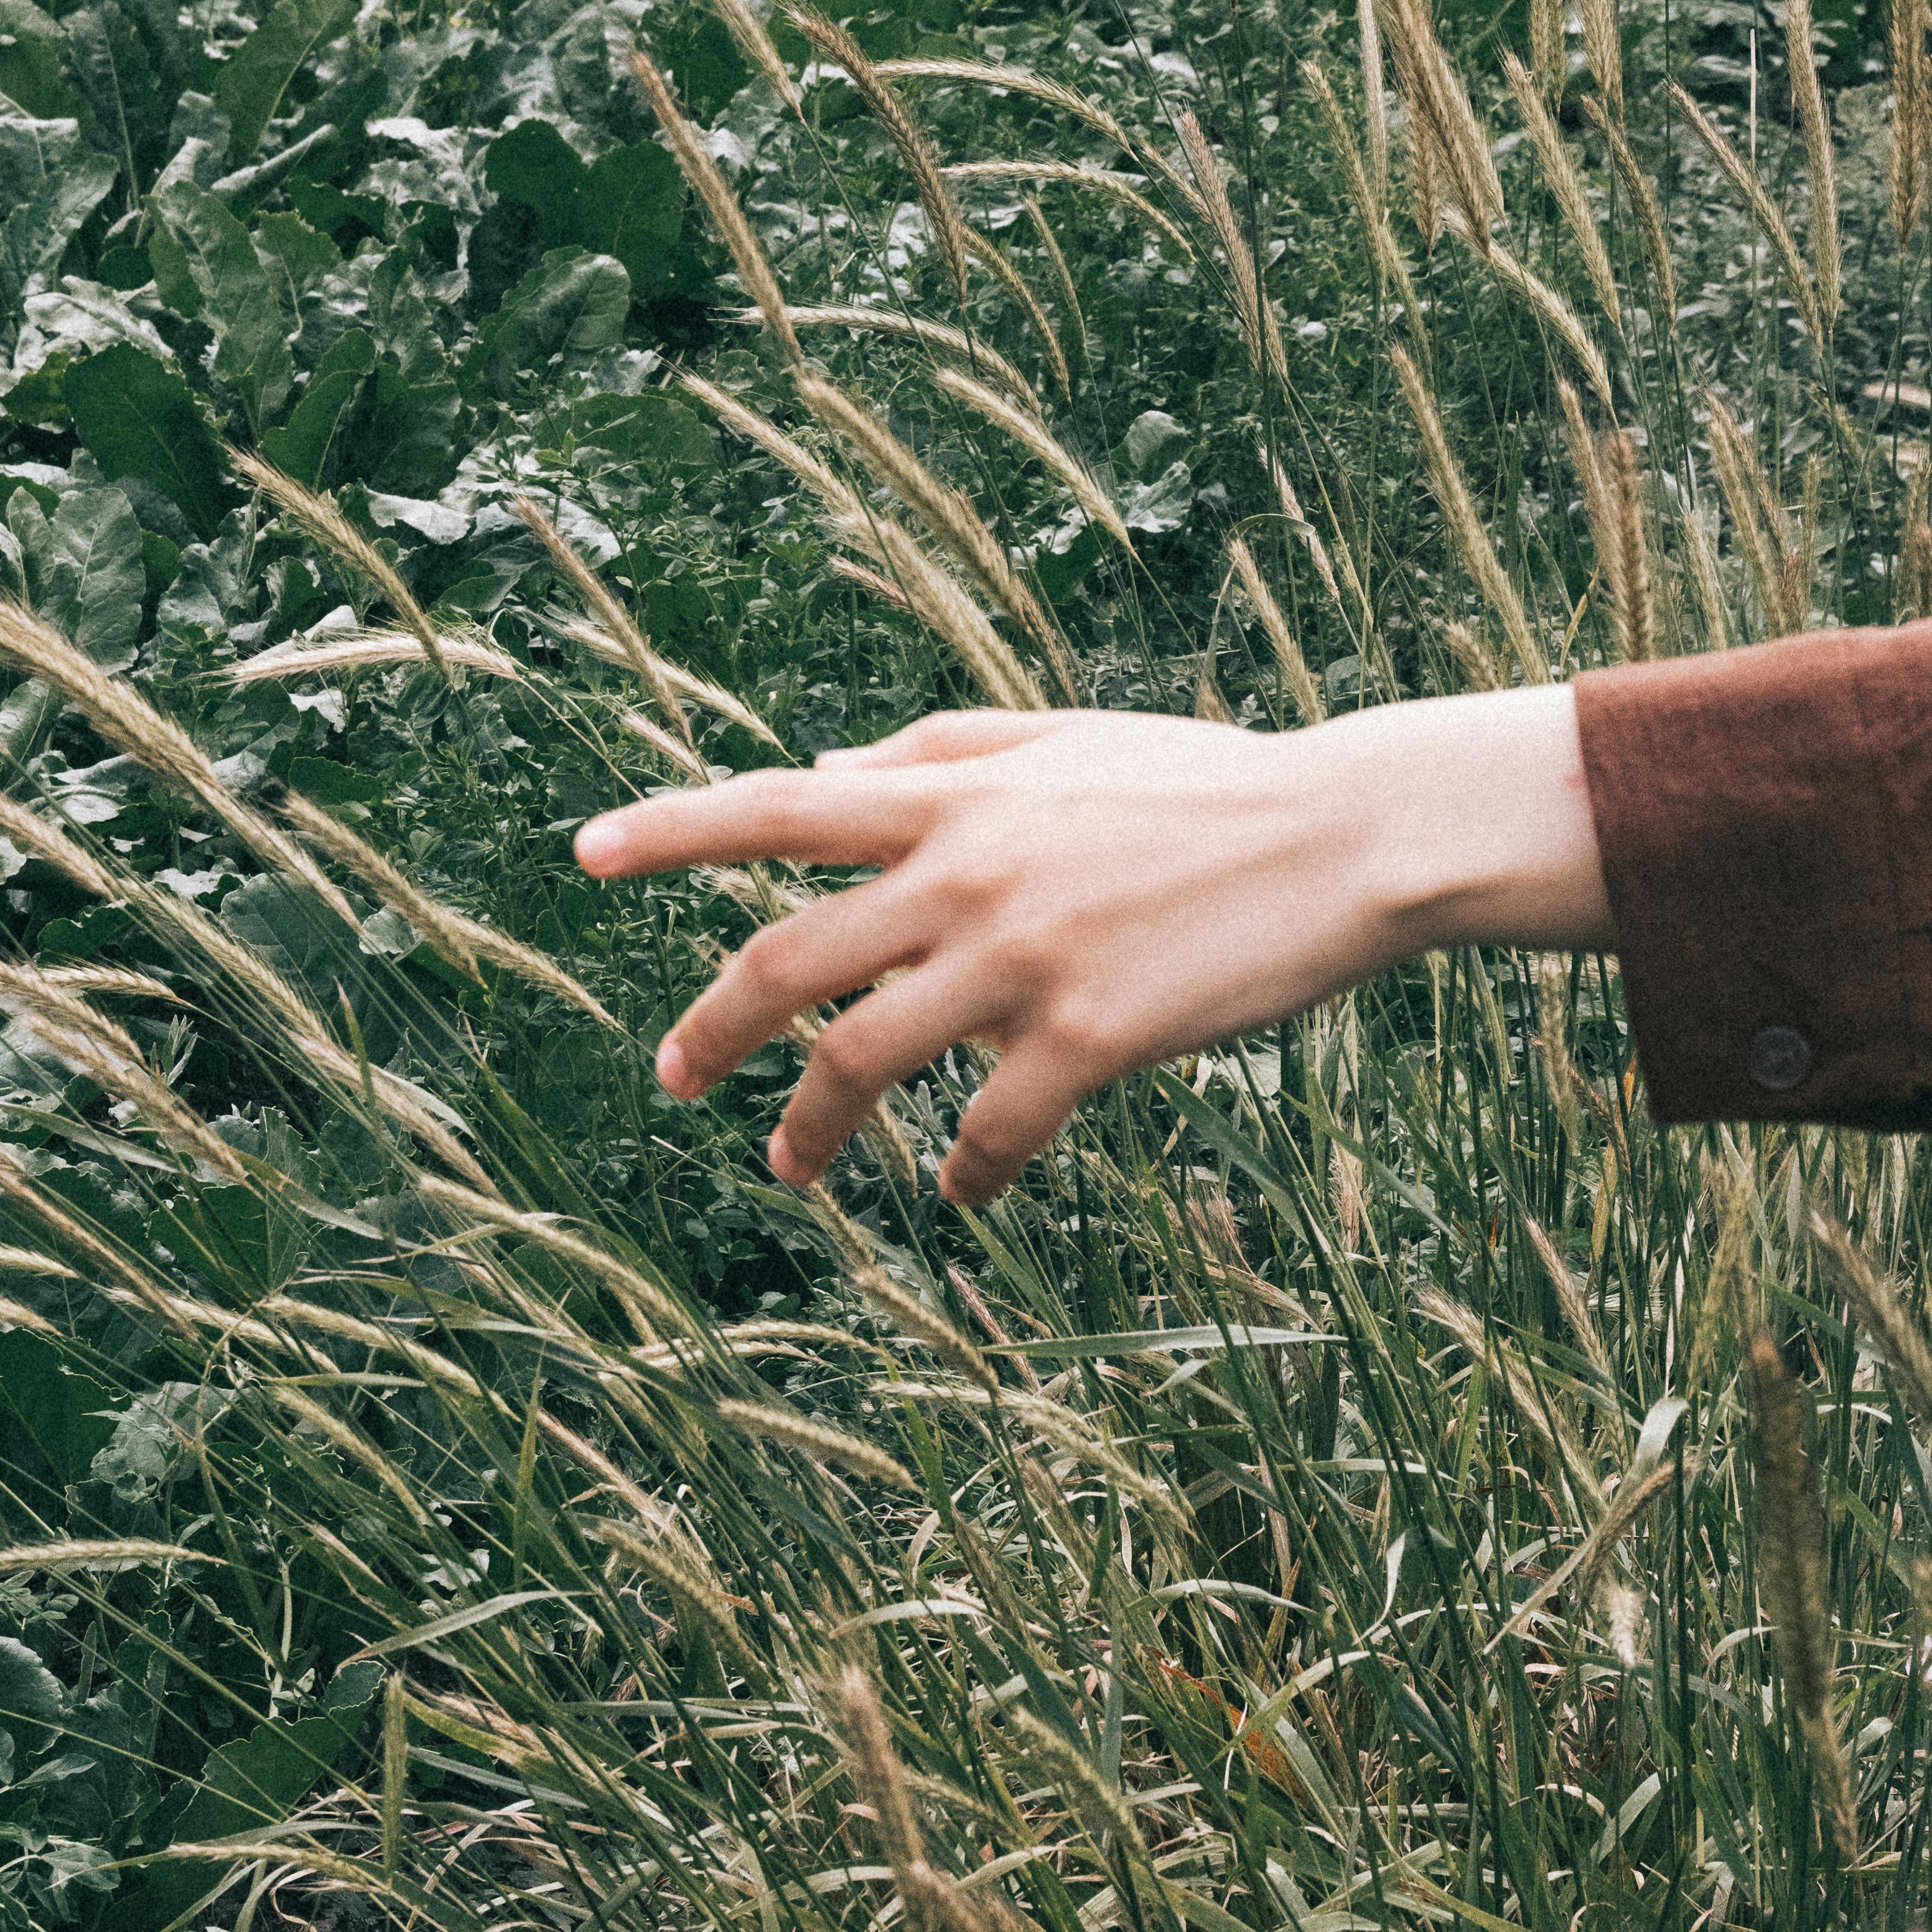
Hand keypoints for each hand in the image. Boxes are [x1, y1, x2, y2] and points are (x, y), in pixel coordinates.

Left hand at [575, 692, 1611, 1204]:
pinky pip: (991, 1128)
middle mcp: (968, 872)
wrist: (1347, 833)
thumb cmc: (1207, 784)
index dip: (671, 827)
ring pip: (864, 1059)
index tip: (584, 851)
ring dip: (812, 1126)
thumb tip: (826, 765)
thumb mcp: (1065, 740)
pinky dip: (965, 1171)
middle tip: (674, 1080)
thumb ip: (939, 749)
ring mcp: (1024, 959)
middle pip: (786, 961)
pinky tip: (961, 1191)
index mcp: (955, 793)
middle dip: (712, 1030)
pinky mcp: (1091, 1035)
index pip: (777, 805)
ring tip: (791, 1168)